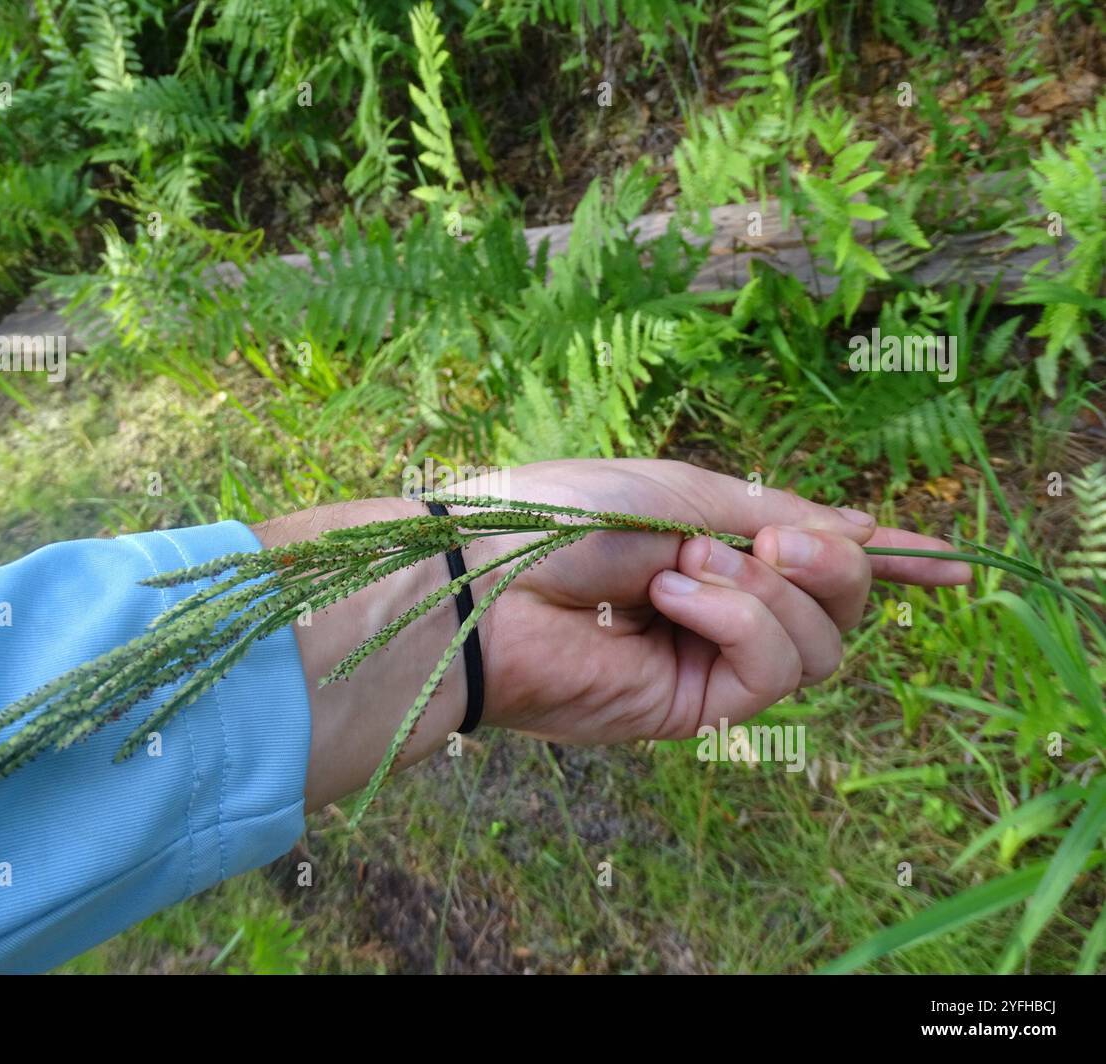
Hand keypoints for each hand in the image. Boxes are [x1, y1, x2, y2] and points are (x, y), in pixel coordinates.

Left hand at [258, 458, 971, 810]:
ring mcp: (708, 661)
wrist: (481, 577)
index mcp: (717, 546)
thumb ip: (776, 515)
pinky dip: (739, 623)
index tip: (950, 564)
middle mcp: (722, 606)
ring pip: (821, 647)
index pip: (819, 564)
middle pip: (839, 609)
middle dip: (833, 566)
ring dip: (772, 593)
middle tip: (779, 538)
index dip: (888, 561)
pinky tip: (677, 600)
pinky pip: (771, 674)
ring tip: (690, 567)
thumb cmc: (561, 515)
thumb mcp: (681, 491)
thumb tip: (866, 530)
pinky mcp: (691, 709)